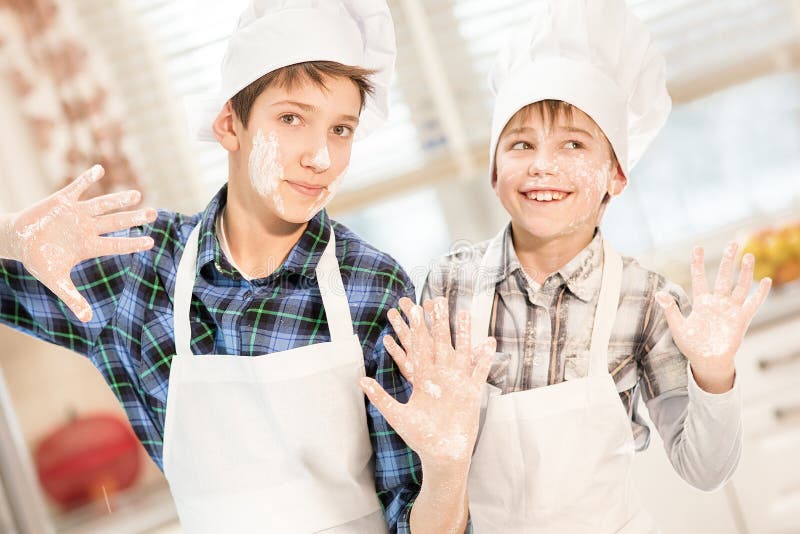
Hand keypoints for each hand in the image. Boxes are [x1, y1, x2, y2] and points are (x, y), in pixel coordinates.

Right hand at [7, 165, 155, 321]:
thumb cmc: (39, 260)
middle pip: (115, 222)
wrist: (18, 241)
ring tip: (137, 195)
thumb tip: (87, 319)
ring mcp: (77, 213)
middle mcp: (88, 228)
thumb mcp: (55, 281)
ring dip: (118, 199)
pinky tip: (100, 169)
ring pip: (102, 204)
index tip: (151, 241)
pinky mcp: (62, 201)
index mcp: (89, 246)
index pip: (116, 245)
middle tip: (154, 213)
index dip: (132, 243)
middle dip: (134, 217)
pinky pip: (77, 187)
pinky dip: (87, 179)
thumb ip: (72, 298)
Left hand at [359, 297, 495, 467]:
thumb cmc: (420, 437)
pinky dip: (484, 357)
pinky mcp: (471, 393)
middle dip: (439, 322)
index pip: (418, 348)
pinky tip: (489, 341)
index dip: (415, 329)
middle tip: (438, 300)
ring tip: (464, 313)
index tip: (412, 309)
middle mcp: (440, 376)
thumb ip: (381, 397)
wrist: (442, 455)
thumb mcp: (397, 416)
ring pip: (461, 351)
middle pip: (440, 343)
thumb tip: (361, 379)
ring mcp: (457, 383)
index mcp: (423, 379)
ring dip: (463, 333)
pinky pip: (479, 372)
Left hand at [655, 241, 770, 391]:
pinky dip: (760, 293)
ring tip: (748, 255)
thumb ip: (670, 309)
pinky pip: (753, 303)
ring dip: (744, 271)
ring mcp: (730, 310)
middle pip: (723, 277)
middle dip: (727, 260)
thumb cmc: (691, 345)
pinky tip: (766, 281)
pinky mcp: (742, 319)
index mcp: (701, 302)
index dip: (698, 263)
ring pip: (739, 286)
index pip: (699, 277)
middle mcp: (717, 302)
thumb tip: (658, 293)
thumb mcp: (677, 326)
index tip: (697, 247)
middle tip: (732, 243)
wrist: (707, 361)